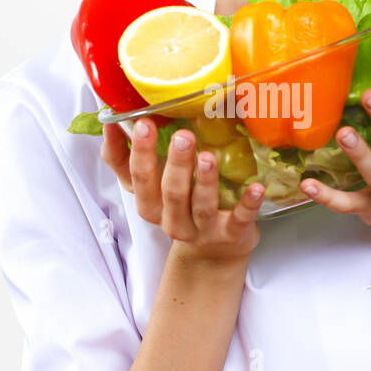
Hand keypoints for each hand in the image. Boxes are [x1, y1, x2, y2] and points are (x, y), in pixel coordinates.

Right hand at [101, 118, 264, 261]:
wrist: (213, 251)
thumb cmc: (182, 208)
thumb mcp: (154, 186)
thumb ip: (136, 155)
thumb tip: (114, 119)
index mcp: (149, 201)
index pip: (134, 177)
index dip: (134, 151)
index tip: (143, 122)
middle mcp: (170, 218)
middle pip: (168, 192)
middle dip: (175, 165)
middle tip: (183, 137)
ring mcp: (201, 230)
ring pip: (200, 207)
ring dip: (204, 182)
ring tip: (208, 157)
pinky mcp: (229, 235)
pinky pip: (238, 221)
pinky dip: (247, 204)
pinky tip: (256, 188)